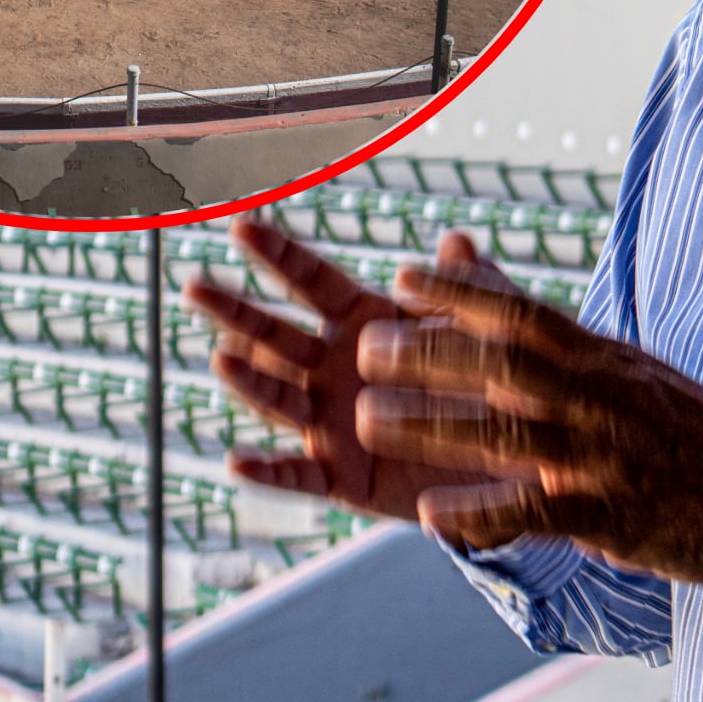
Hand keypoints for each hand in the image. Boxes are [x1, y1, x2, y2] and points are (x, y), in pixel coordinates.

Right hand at [189, 220, 502, 522]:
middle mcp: (334, 368)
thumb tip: (458, 241)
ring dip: (248, 380)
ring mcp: (330, 421)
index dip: (278, 254)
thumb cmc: (489, 381)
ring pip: (278, 397)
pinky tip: (236, 462)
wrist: (507, 460)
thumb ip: (469, 289)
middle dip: (235, 311)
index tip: (241, 224)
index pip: (312, 281)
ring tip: (224, 358)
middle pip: (275, 334)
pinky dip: (266, 472)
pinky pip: (296, 474)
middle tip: (195, 285)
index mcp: (363, 323)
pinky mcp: (340, 477)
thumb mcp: (486, 331)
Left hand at [356, 262, 702, 591]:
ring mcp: (602, 456)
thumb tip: (490, 281)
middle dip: (433, 353)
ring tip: (369, 420)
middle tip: (366, 347)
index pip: (525, 313)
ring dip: (436, 425)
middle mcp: (598, 397)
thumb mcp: (623, 368)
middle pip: (506, 365)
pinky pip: (535, 513)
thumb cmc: (687, 427)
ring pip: (510, 433)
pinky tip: (432, 516)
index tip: (402, 278)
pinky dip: (482, 514)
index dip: (462, 294)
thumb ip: (549, 333)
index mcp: (601, 358)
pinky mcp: (609, 515)